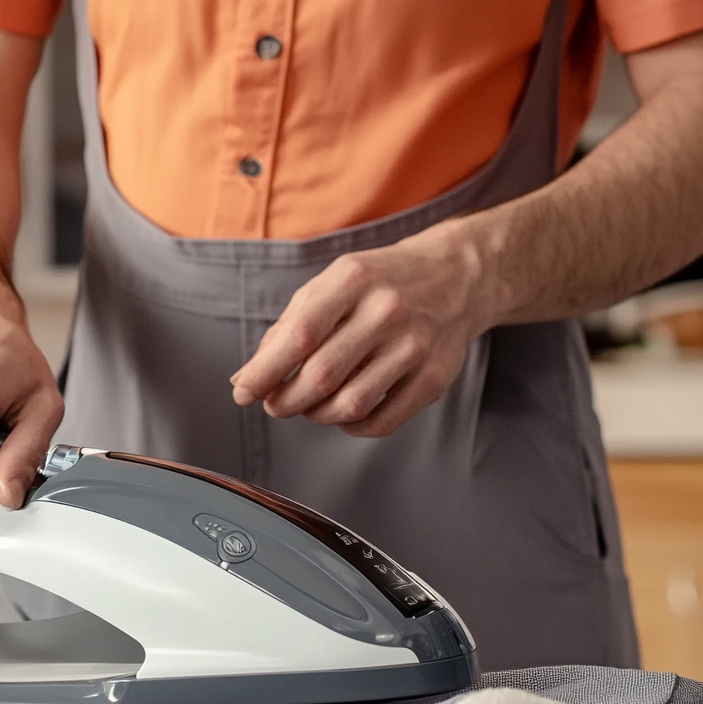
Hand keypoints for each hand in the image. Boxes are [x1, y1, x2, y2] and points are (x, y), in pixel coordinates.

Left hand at [230, 218, 495, 436]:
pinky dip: (353, 427)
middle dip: (286, 400)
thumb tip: (246, 378)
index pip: (300, 335)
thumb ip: (290, 326)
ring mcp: (415, 345)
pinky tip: (345, 413)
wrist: (458, 276)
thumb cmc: (381, 282)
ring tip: (310, 406)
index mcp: (353, 280)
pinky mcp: (434, 377)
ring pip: (350, 404)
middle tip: (275, 403)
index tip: (244, 392)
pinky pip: (382, 421)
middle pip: (321, 376)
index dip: (265, 371)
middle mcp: (387, 311)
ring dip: (317, 415)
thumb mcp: (333, 283)